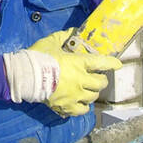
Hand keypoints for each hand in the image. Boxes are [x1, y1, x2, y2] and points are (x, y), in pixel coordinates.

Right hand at [4, 27, 120, 116]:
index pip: (102, 63)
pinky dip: (83, 107)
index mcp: (79, 63)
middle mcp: (81, 80)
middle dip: (101, 80)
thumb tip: (71, 31)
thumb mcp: (51, 42)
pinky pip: (82, 110)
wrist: (25, 76)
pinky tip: (80, 104)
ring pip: (93, 97)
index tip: (117, 65)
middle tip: (97, 78)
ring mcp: (75, 95)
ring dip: (92, 93)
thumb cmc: (38, 57)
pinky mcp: (66, 107)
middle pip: (101, 83)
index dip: (112, 63)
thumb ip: (63, 37)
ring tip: (88, 91)